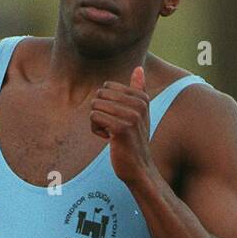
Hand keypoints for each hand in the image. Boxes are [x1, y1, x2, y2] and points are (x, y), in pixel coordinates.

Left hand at [90, 65, 151, 185]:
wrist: (139, 168)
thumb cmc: (135, 141)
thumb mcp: (140, 114)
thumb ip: (139, 90)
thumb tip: (139, 68)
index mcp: (142, 98)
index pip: (107, 87)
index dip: (107, 104)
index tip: (118, 118)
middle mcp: (139, 105)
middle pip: (100, 95)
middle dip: (100, 112)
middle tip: (112, 127)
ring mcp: (131, 116)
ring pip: (95, 106)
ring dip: (98, 122)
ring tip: (111, 133)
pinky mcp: (121, 129)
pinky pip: (94, 117)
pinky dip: (96, 130)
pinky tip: (108, 139)